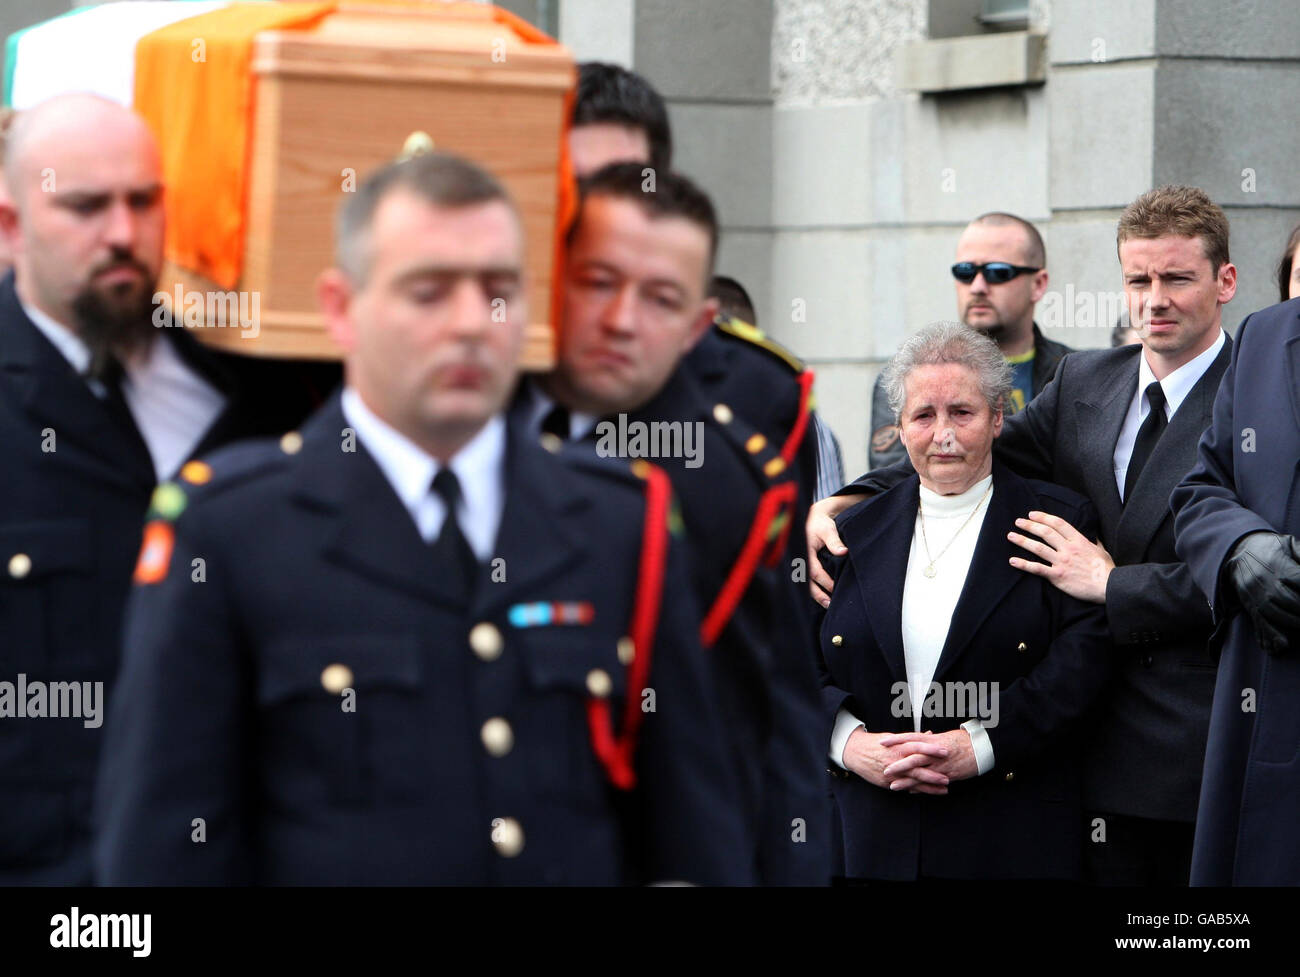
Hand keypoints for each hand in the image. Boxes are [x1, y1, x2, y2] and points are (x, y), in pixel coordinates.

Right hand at [807, 494, 861, 607]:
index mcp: (803, 550)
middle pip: (807, 581)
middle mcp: (799, 558)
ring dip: (815, 594)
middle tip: (829, 604)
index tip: (836, 589)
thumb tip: (843, 552)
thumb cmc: (821, 523)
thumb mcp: (828, 529)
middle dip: (818, 594)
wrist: (813, 518)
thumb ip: (834, 541)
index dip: (825, 582)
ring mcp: (798, 562)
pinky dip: (812, 588)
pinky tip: (821, 596)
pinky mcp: (801, 564)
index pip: (814, 571)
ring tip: (827, 604)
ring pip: (804, 582)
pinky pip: (805, 579)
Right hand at [841, 728, 951, 794]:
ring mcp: (892, 772)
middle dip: (934, 773)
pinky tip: (928, 793)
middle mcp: (896, 760)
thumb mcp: (894, 737)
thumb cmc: (876, 743)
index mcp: (898, 746)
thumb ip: (913, 738)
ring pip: (913, 781)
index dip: (932, 749)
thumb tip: (930, 734)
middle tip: (948, 776)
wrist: (855, 752)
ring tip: (944, 789)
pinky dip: (916, 790)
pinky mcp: (887, 782)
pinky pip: (904, 787)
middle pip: (917, 767)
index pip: (917, 747)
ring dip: (929, 786)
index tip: (945, 751)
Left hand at [880, 729, 978, 787]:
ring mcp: (940, 763)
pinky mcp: (947, 774)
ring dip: (906, 780)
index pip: (909, 738)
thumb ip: (929, 740)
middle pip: (912, 756)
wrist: (979, 748)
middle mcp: (934, 751)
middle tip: (883, 769)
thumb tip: (919, 739)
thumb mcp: (943, 737)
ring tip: (893, 785)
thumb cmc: (961, 741)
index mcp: (932, 740)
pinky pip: (931, 782)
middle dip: (897, 764)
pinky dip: (921, 787)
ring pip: (920, 772)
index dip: (895, 740)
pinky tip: (910, 792)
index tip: (882, 742)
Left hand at [1008, 510, 1114, 603]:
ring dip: (1022, 541)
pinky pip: (1037, 568)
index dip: (1043, 517)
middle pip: (1045, 532)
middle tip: (1018, 522)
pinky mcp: (1057, 576)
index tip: (1032, 514)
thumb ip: (1094, 542)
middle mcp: (1068, 549)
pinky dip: (1024, 564)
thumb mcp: (1102, 550)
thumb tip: (1093, 535)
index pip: (1058, 524)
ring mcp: (1062, 562)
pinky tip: (1013, 561)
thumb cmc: (1107, 570)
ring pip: (1038, 548)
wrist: (1109, 587)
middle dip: (1029, 525)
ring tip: (1011, 536)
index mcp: (1079, 540)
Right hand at [1225, 532, 1299, 654]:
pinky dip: (1270, 635)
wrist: (1237, 552)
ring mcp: (1254, 594)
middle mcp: (1264, 580)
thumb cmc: (1270, 548)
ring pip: (1275, 613)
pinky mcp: (1249, 605)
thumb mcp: (1288, 543)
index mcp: (1278, 564)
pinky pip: (1259, 622)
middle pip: (1290, 600)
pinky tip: (1282, 645)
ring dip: (1294, 622)